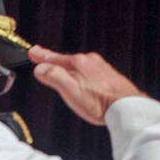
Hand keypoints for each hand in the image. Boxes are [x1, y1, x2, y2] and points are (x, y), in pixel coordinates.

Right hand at [29, 45, 147, 124]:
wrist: (127, 107)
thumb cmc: (99, 102)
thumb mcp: (70, 91)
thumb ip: (54, 77)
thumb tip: (40, 68)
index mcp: (78, 63)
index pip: (54, 57)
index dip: (41, 56)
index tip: (33, 52)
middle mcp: (90, 61)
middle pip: (67, 60)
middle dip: (55, 60)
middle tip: (44, 59)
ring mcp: (101, 68)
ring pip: (80, 65)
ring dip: (70, 67)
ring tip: (62, 70)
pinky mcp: (109, 76)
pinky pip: (91, 71)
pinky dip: (82, 74)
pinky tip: (84, 81)